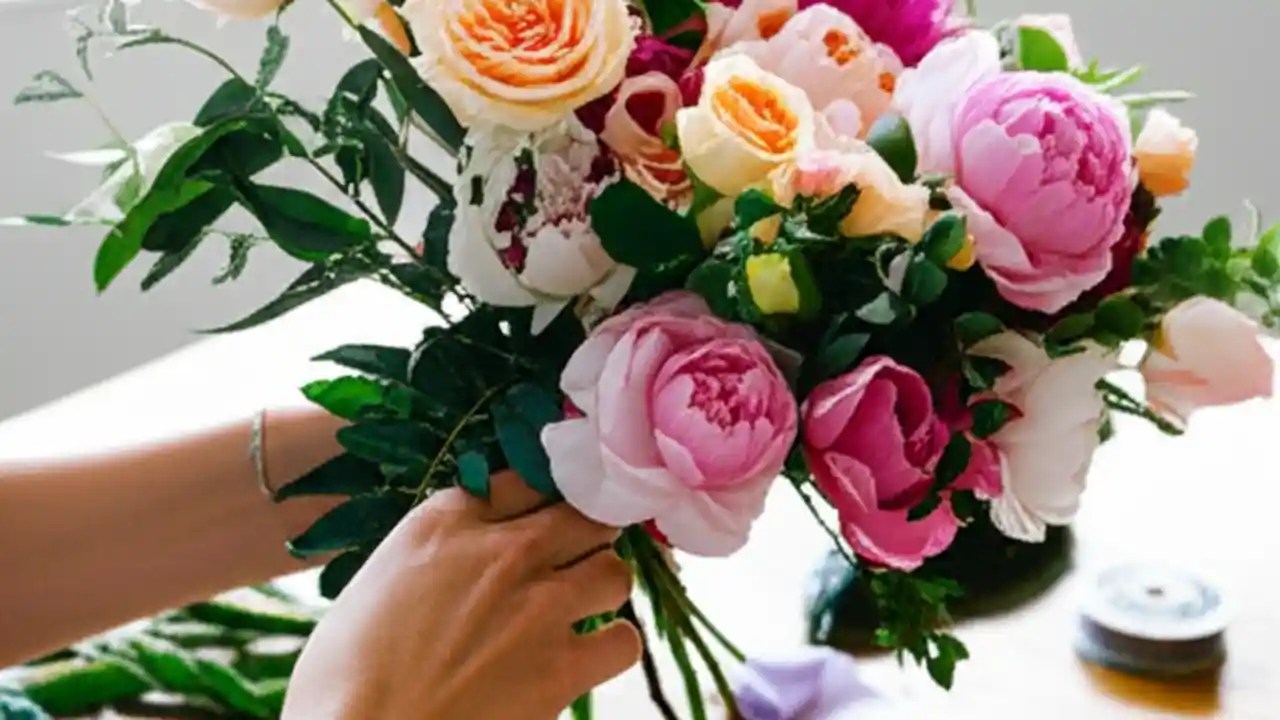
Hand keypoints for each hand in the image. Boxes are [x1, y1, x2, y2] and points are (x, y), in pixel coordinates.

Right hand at [282, 472, 640, 719]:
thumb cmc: (343, 673)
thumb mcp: (379, 580)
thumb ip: (438, 552)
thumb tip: (470, 553)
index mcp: (445, 522)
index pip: (525, 479)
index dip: (541, 498)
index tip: (543, 514)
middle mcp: (503, 551)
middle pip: (585, 515)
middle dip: (584, 536)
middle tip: (573, 559)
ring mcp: (540, 608)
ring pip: (615, 572)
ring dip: (601, 588)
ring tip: (579, 608)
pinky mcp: (561, 669)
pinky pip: (623, 640)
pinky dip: (609, 647)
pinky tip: (585, 656)